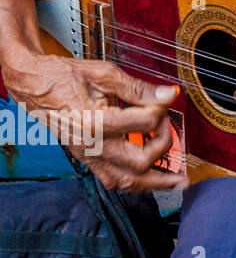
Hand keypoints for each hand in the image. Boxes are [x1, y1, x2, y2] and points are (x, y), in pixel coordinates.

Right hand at [4, 50, 183, 191]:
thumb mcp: (104, 74)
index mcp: (94, 122)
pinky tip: (150, 180)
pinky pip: (111, 181)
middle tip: (169, 127)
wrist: (33, 86)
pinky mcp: (86, 159)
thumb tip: (168, 95)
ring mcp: (87, 156)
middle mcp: (90, 146)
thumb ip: (138, 88)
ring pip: (126, 181)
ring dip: (156, 182)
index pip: (144, 123)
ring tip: (179, 181)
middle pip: (139, 161)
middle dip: (164, 145)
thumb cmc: (64, 77)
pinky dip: (134, 183)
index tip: (166, 98)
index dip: (162, 109)